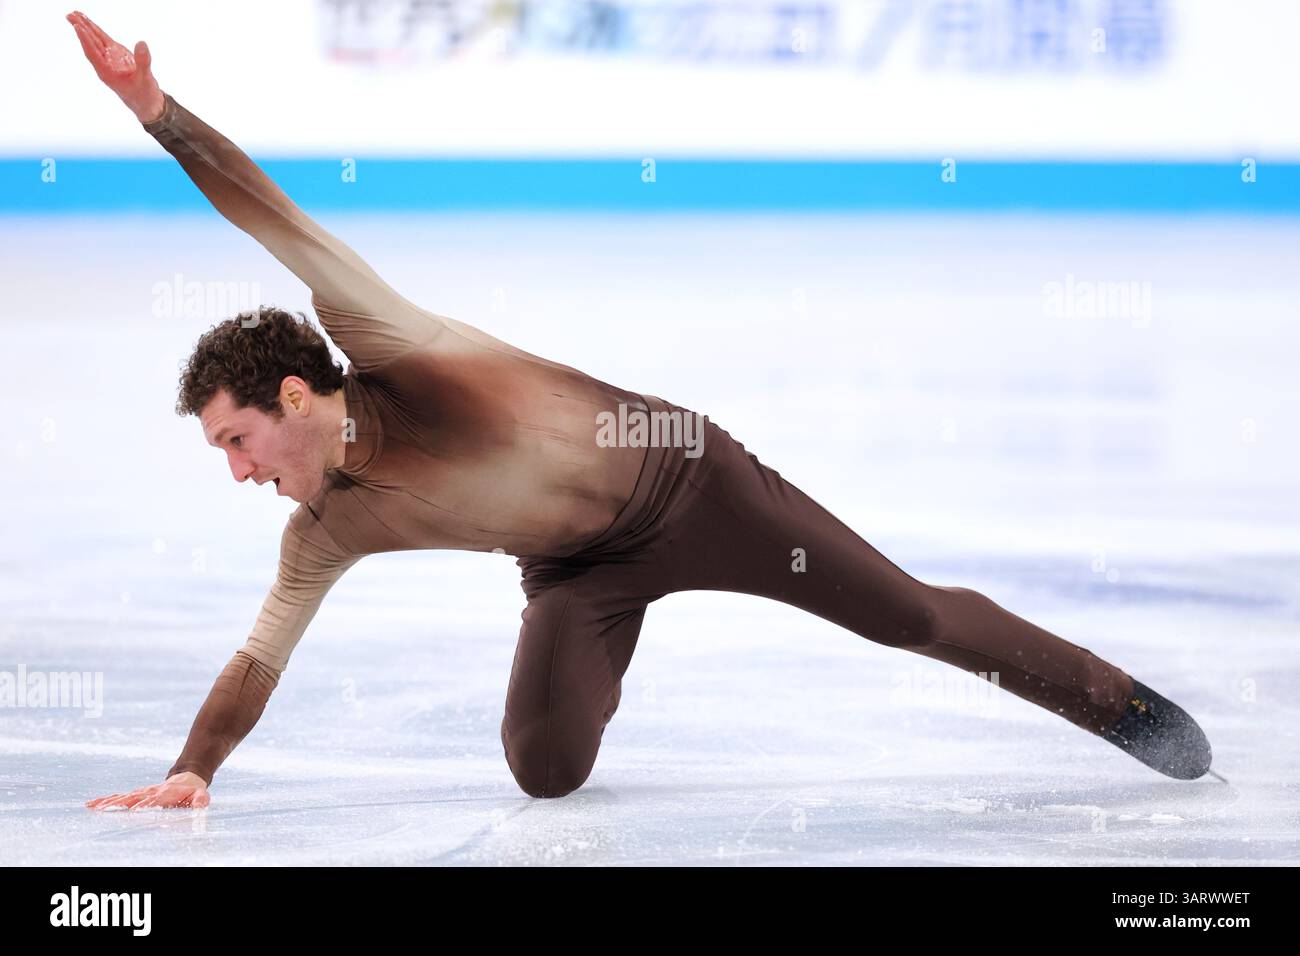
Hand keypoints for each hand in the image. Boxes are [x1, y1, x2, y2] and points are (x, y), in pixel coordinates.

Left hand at [66, 10, 165, 123]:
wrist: (146, 102)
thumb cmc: (144, 94)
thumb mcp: (145, 80)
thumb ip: (143, 62)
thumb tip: (141, 43)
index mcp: (107, 73)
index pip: (93, 54)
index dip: (85, 40)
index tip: (77, 27)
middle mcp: (105, 64)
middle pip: (90, 44)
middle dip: (80, 30)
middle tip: (70, 15)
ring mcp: (110, 59)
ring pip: (96, 41)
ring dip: (86, 27)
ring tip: (75, 14)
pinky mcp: (116, 55)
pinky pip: (104, 41)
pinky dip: (96, 31)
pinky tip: (89, 23)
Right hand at [85, 771, 210, 810]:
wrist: (187, 776)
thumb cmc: (193, 791)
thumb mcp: (201, 795)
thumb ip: (200, 800)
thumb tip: (202, 804)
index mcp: (166, 794)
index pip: (153, 800)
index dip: (145, 803)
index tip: (133, 809)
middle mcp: (151, 792)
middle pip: (133, 798)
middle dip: (120, 803)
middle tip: (105, 809)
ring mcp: (142, 792)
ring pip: (123, 797)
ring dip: (108, 802)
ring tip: (92, 807)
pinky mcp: (137, 794)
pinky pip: (120, 797)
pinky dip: (106, 800)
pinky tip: (92, 804)